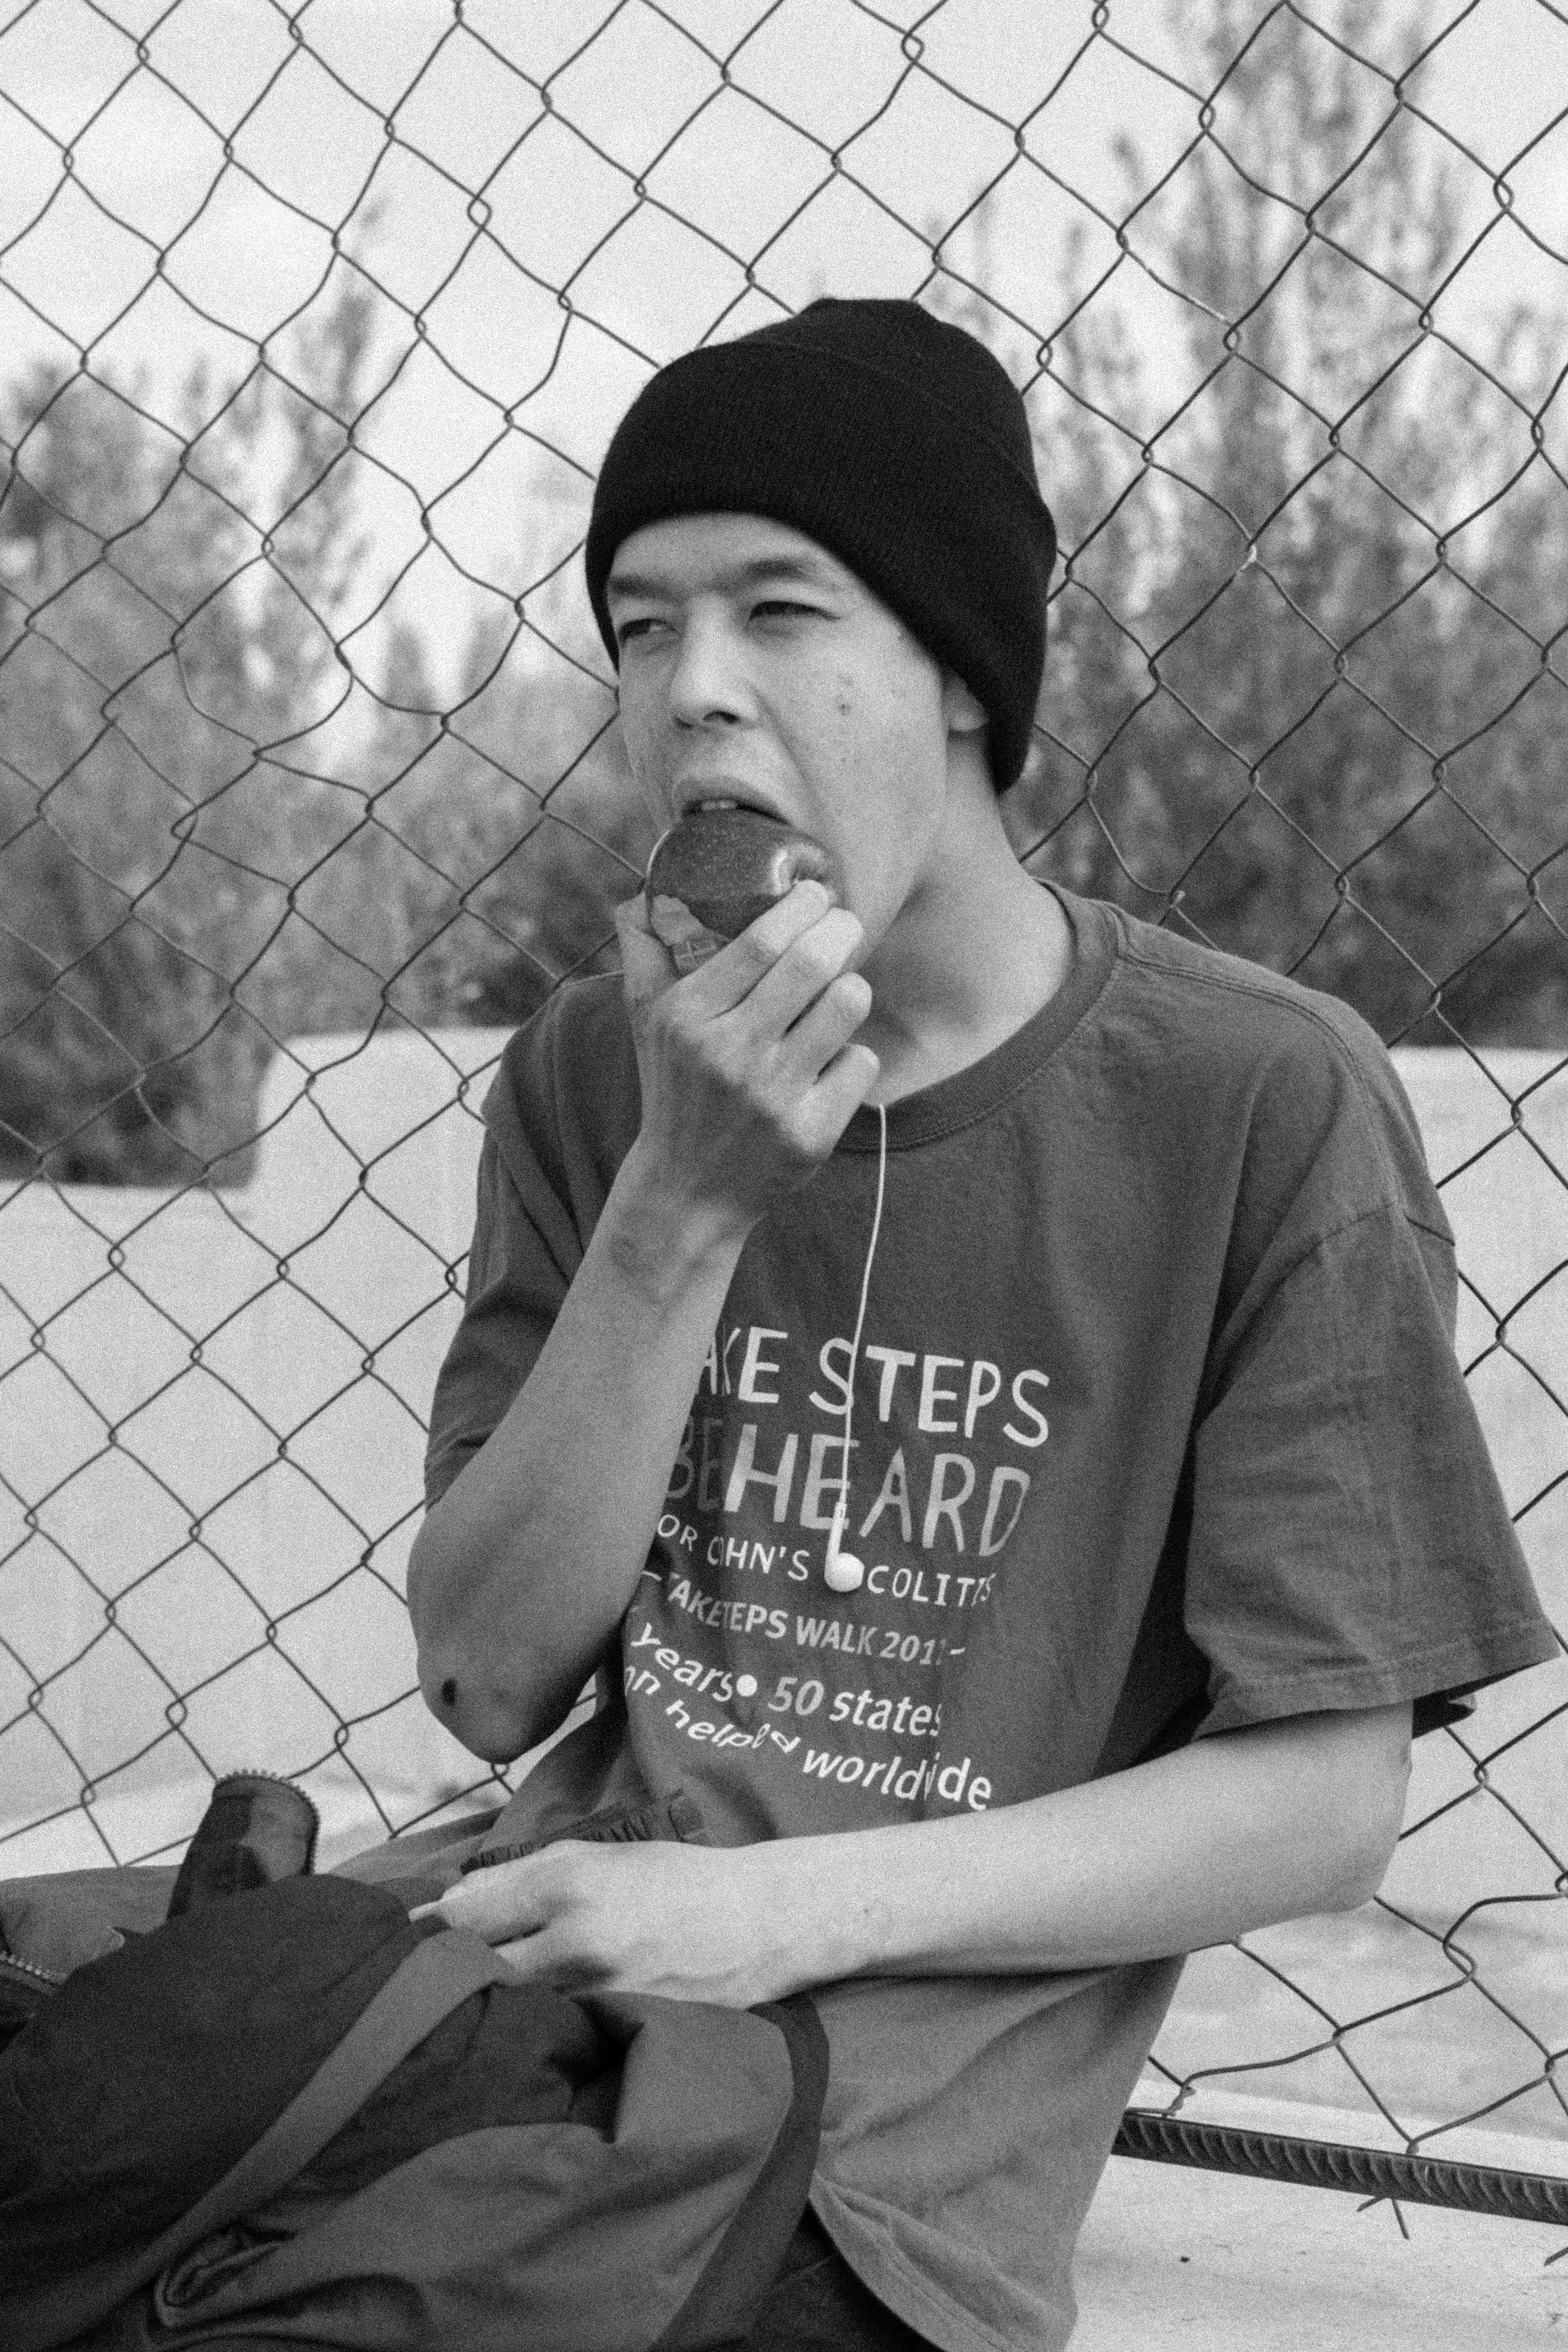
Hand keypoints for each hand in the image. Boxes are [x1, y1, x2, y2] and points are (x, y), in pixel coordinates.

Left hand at [411, 1838, 835, 2007]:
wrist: (760, 1922)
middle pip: (474, 1973)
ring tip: (464, 2014)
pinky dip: (532, 2036)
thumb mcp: (600, 1854)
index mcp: (567, 1882)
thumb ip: (523, 1875)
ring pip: (509, 2013)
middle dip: (444, 1980)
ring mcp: (597, 1994)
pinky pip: (552, 2040)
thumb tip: (450, 1905)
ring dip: (485, 2013)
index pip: (463, 1918)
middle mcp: (574, 1939)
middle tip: (419, 1986)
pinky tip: (523, 2037)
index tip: (398, 1944)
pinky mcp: (618, 2033)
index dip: (422, 1935)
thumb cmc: (676, 1879)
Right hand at [614, 882, 878, 1238]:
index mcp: (687, 1018)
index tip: (817, 894)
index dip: (802, 906)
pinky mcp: (810, 1134)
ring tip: (838, 993)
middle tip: (844, 926)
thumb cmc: (674, 1090)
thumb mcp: (646, 1023)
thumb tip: (643, 896)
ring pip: (847, 1005)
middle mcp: (729, 1055)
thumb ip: (645, 955)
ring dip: (852, 989)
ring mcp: (773, 1097)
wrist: (687, 1191)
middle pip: (812, 963)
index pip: (761, 941)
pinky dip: (852, 1055)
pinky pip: (860, 1062)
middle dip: (841, 931)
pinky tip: (828, 1063)